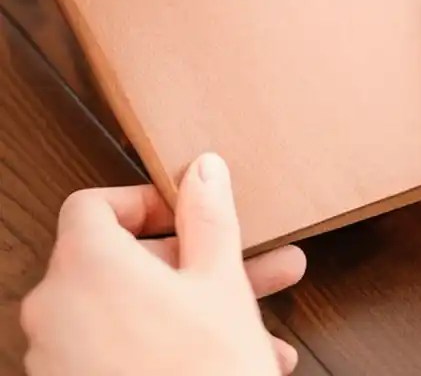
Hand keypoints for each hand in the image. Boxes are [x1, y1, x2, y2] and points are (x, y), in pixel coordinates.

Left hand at [20, 154, 306, 374]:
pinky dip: (165, 346)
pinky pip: (118, 353)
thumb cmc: (205, 370)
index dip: (143, 203)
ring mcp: (55, 358)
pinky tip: (228, 358)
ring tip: (261, 330)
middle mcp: (54, 309)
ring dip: (192, 311)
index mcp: (86, 266)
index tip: (187, 215)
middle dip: (195, 266)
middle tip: (251, 269)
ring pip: (129, 313)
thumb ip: (208, 218)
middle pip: (119, 263)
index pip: (92, 206)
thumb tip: (202, 169)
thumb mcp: (221, 283)